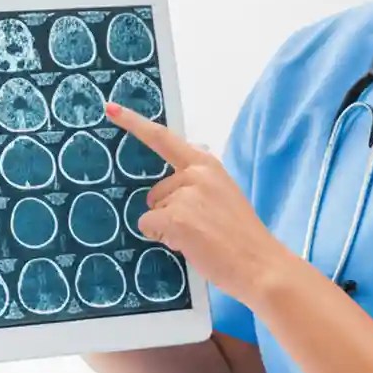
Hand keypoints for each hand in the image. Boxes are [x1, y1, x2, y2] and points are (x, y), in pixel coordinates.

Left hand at [105, 102, 296, 305]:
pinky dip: (162, 238)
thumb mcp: (223, 194)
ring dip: (169, 227)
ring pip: (154, 210)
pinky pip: (149, 226)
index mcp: (208, 164)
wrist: (260, 264)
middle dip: (169, 211)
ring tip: (200, 237)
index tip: (112, 109)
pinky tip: (189, 244)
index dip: (134, 123)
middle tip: (200, 227)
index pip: (163, 138)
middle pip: (157, 191)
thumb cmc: (242, 236)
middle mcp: (195, 172)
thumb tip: (168, 190)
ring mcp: (185, 194)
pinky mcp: (176, 217)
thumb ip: (198, 184)